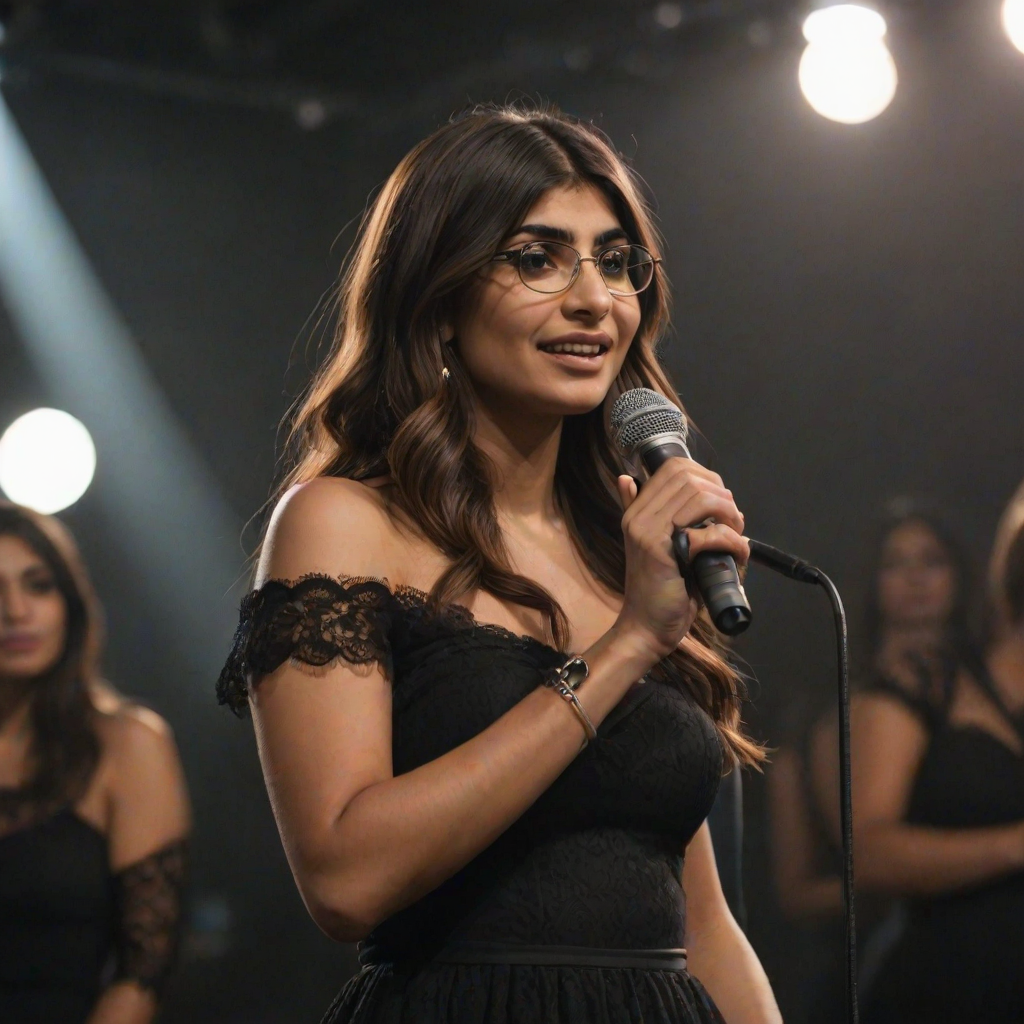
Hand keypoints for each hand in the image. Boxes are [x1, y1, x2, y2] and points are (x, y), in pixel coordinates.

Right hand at [613, 458, 748, 661]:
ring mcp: (647, 532)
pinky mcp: (664, 553)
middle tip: (733, 521)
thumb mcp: (652, 544)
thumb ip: (644, 514)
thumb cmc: (657, 588)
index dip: (707, 477)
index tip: (722, 501)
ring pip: (701, 499)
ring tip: (736, 535)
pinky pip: (709, 533)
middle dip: (722, 495)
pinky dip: (732, 542)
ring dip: (730, 515)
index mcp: (636, 510)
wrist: (646, 627)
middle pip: (690, 478)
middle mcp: (638, 516)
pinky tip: (737, 555)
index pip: (674, 467)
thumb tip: (626, 478)